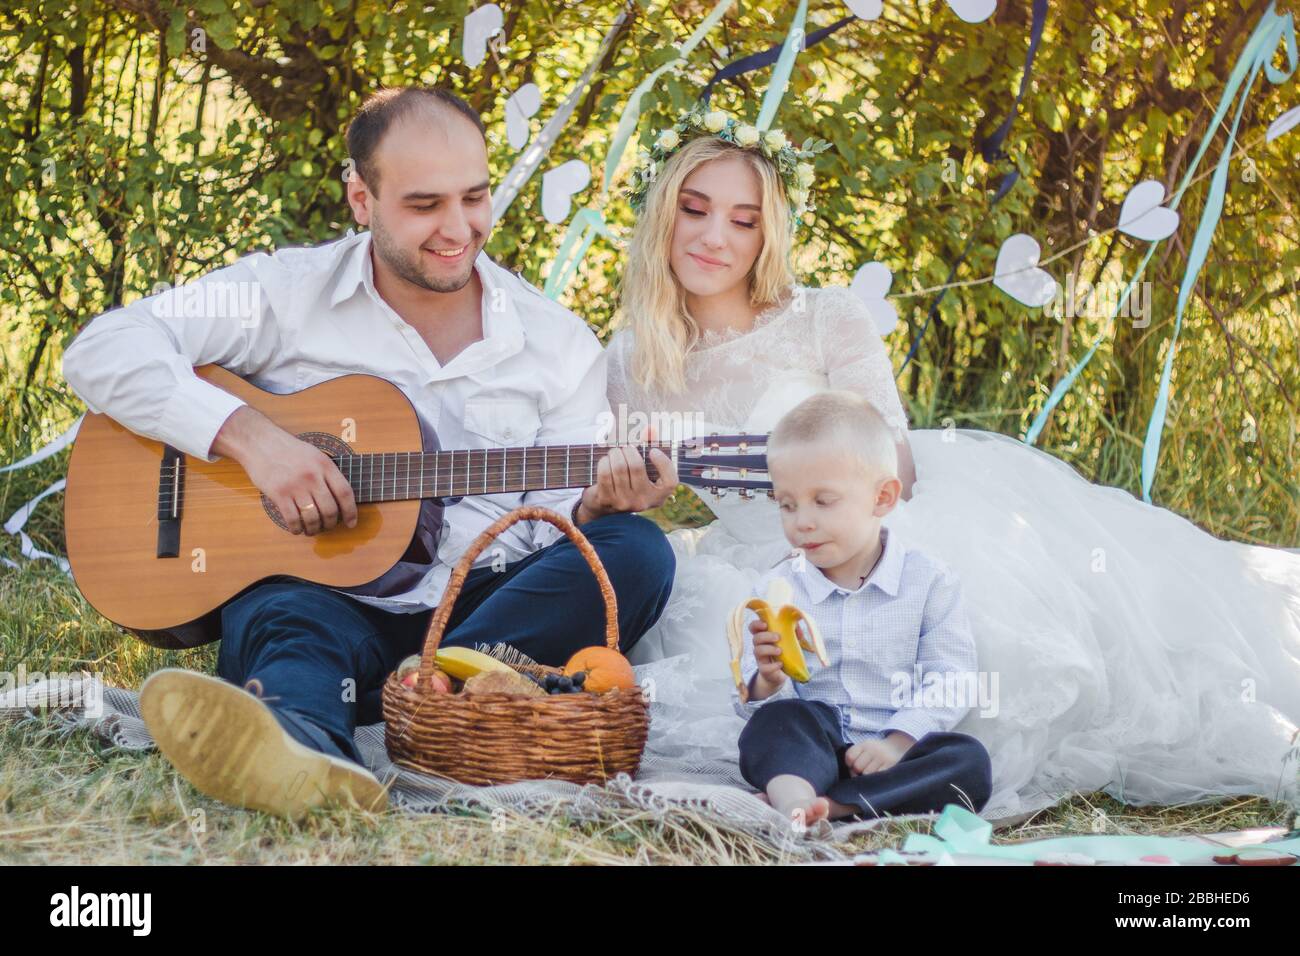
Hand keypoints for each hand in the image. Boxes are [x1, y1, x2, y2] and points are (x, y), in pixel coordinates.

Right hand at [212, 406, 357, 535]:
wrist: (260, 442)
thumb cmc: (289, 450)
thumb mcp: (315, 455)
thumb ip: (328, 473)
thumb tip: (341, 498)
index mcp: (325, 465)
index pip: (345, 493)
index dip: (351, 512)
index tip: (351, 523)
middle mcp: (312, 476)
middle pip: (330, 509)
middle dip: (331, 524)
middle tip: (327, 526)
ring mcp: (295, 485)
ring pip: (312, 518)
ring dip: (314, 529)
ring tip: (312, 530)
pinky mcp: (279, 494)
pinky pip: (292, 519)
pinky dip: (297, 529)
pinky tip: (297, 529)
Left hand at [577, 423, 676, 520]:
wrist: (604, 506)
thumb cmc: (627, 481)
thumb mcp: (643, 469)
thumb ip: (649, 447)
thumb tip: (650, 429)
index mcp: (658, 496)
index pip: (670, 482)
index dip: (664, 463)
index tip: (653, 451)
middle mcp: (643, 502)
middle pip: (637, 466)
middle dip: (628, 450)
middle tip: (624, 448)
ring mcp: (625, 503)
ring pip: (619, 467)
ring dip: (614, 454)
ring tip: (614, 453)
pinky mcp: (607, 500)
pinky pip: (606, 473)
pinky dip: (604, 462)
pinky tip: (606, 461)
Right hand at [749, 618, 787, 698]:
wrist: (782, 672)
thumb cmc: (784, 651)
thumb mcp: (789, 639)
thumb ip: (794, 631)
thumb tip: (800, 632)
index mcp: (763, 636)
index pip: (753, 627)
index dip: (756, 624)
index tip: (765, 625)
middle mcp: (759, 646)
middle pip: (756, 638)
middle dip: (766, 636)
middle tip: (778, 637)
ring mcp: (760, 658)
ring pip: (757, 651)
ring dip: (769, 649)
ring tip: (780, 651)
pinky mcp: (764, 669)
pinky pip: (765, 668)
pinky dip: (773, 665)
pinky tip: (781, 664)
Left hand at [843, 732, 913, 775]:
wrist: (898, 748)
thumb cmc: (877, 752)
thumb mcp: (866, 748)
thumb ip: (856, 757)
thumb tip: (852, 774)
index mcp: (865, 744)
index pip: (850, 756)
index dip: (849, 764)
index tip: (853, 766)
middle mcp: (874, 749)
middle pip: (857, 766)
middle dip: (858, 772)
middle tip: (863, 772)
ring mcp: (883, 757)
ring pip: (867, 773)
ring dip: (868, 777)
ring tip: (872, 773)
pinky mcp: (891, 765)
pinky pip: (878, 776)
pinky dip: (876, 778)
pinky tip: (879, 776)